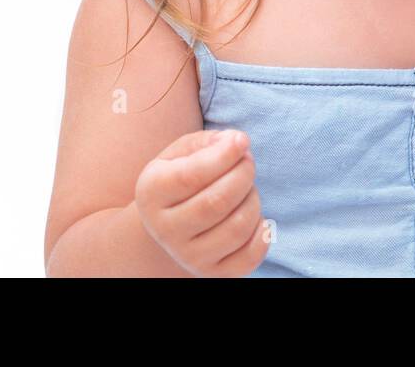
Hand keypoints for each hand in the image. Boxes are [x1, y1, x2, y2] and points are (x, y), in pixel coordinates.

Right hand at [134, 128, 270, 276]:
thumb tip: (237, 142)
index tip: (242, 141)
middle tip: (247, 162)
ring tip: (247, 188)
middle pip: (217, 202)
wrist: (170, 223)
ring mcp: (188, 256)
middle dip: (243, 174)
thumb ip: (209, 141)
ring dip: (253, 199)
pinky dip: (263, 232)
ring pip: (237, 227)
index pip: (191, 175)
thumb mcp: (183, 152)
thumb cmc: (182, 177)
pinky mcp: (213, 273)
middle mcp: (165, 230)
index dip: (224, 155)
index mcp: (151, 193)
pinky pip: (250, 257)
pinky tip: (253, 216)